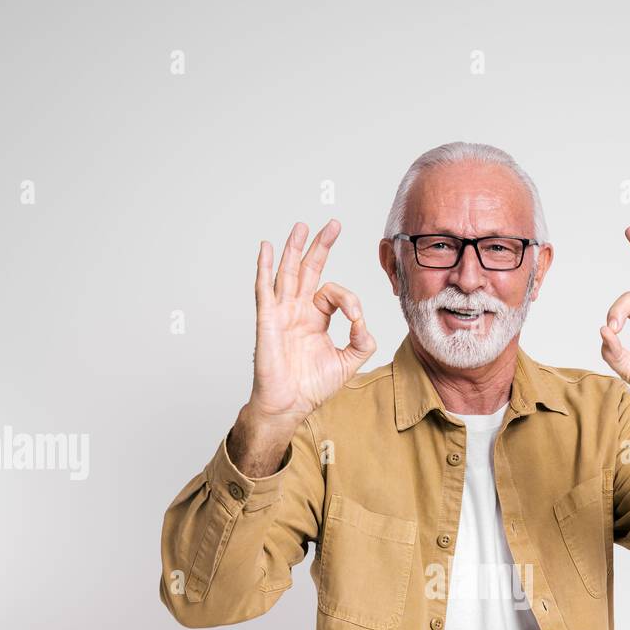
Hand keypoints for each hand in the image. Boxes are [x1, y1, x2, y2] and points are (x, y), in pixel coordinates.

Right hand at [250, 220, 376, 417]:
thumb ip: (362, 341)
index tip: (355, 317)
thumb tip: (364, 322)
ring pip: (288, 273)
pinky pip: (265, 289)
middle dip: (320, 246)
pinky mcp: (268, 320)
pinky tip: (268, 249)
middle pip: (308, 270)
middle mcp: (297, 311)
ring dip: (294, 248)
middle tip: (333, 225)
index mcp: (315, 318)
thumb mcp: (348, 362)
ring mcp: (281, 313)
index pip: (332, 292)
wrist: (290, 404)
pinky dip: (265, 268)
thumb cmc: (312, 386)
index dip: (348, 299)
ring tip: (302, 226)